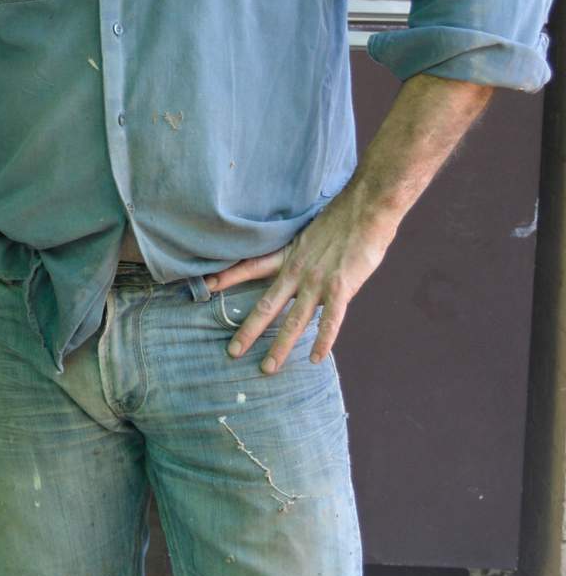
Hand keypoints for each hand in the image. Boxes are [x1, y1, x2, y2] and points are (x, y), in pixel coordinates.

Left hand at [203, 193, 395, 373]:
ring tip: (267, 368)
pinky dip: (323, 341)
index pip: (252, 267)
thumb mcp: (311, 233)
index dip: (230, 276)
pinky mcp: (341, 288)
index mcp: (290, 256)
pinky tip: (315, 359)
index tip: (208, 285)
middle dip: (248, 331)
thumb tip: (297, 270)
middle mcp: (298, 272)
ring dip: (280, 346)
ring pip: (294, 320)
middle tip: (232, 353)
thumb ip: (302, 255)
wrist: (368, 207)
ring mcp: (318, 282)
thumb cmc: (344, 217)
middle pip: (267, 306)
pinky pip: (331, 321)